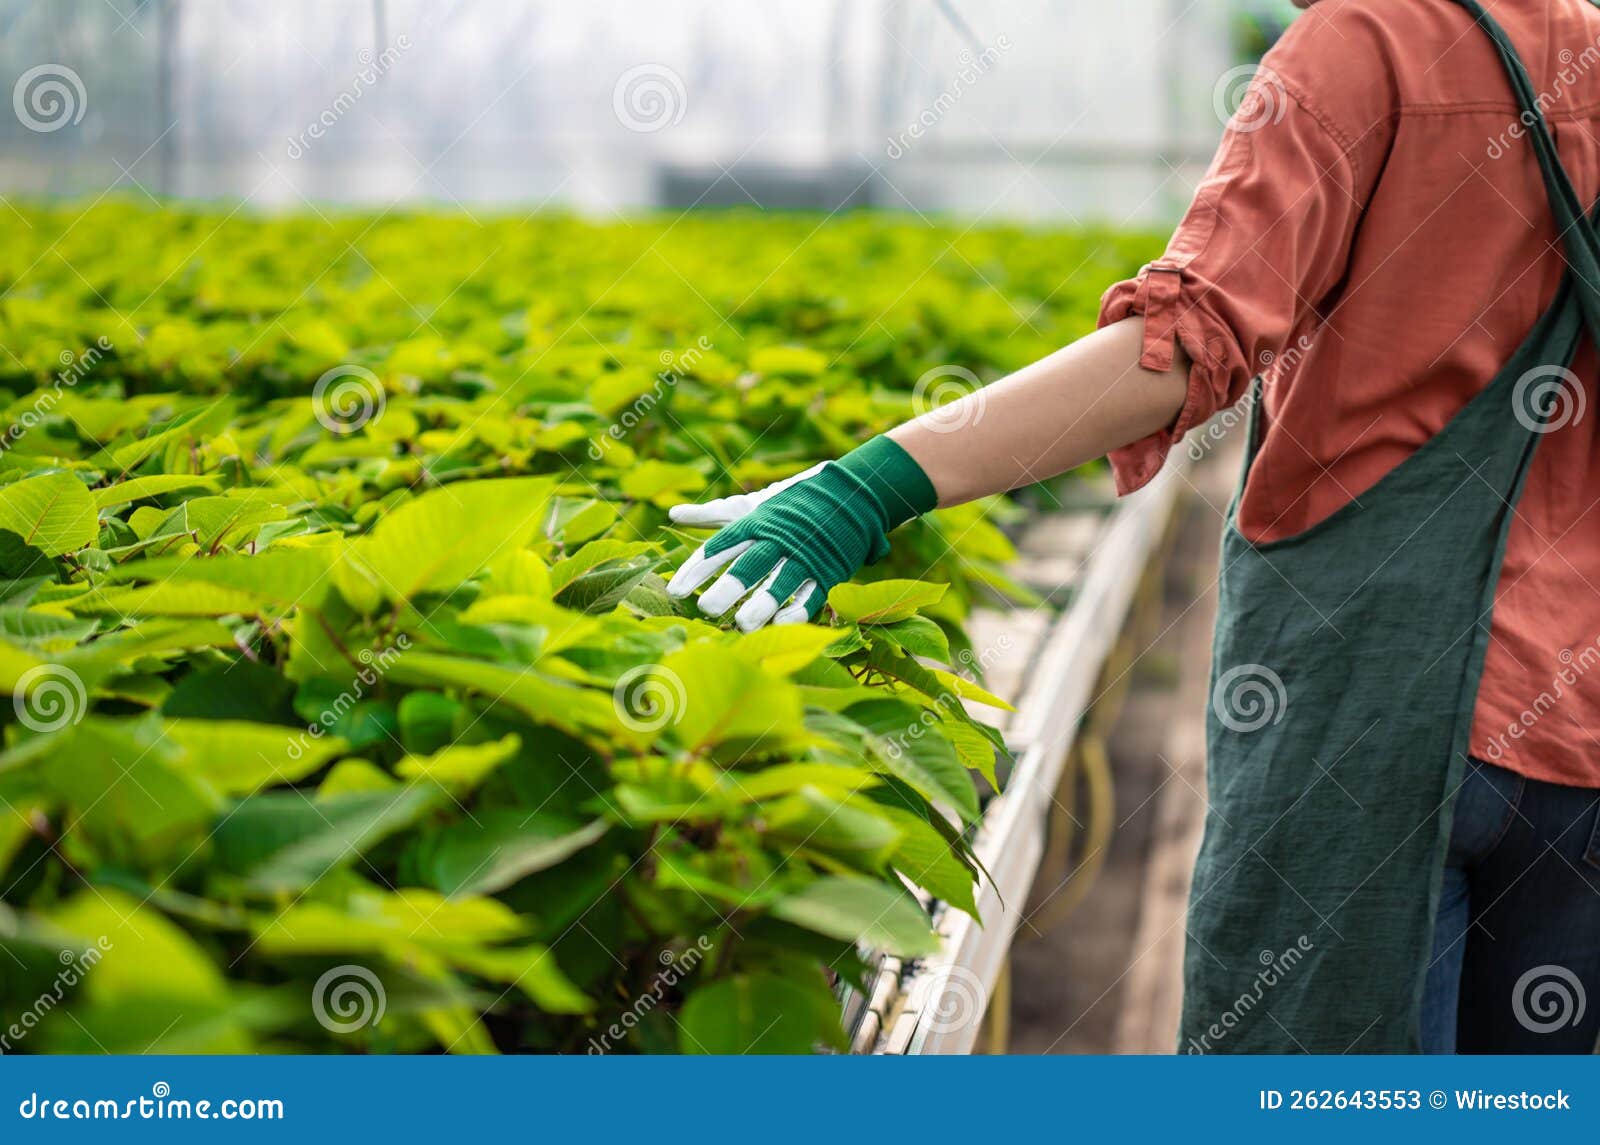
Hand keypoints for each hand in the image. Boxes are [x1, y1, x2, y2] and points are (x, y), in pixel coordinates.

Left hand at [664, 436, 938, 631]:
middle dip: (728, 586)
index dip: (697, 569)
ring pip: (780, 582)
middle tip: (706, 608)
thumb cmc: (790, 502)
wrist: (850, 493)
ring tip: (743, 625)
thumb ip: (711, 515)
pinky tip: (781, 624)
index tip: (675, 590)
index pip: (720, 546)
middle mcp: (777, 539)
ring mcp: (804, 555)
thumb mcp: (750, 505)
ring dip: (762, 604)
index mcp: (755, 522)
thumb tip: (672, 515)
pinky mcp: (827, 570)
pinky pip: (811, 593)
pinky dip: (797, 609)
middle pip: (749, 565)